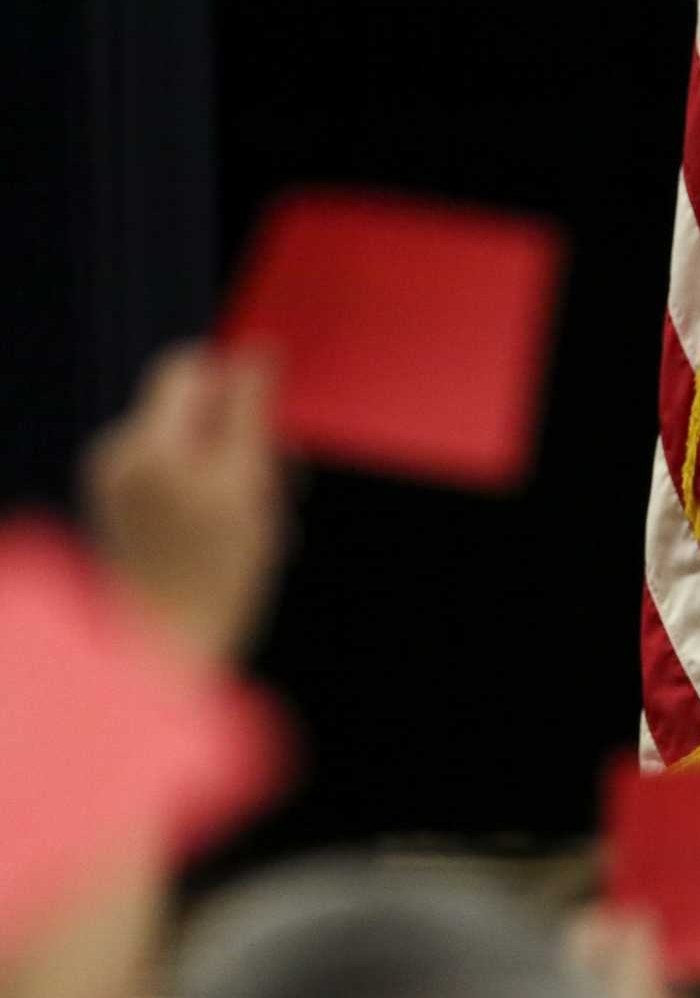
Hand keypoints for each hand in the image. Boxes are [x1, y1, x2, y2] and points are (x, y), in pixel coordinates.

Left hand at [84, 345, 284, 663]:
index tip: (276, 431)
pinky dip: (212, 494)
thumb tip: (260, 348)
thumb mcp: (248, 486)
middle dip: (246, 438)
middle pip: (193, 408)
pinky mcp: (121, 509)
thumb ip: (252, 412)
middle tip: (287, 487)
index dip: (239, 386)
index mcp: (146, 443)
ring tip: (265, 521)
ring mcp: (115, 483)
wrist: (166, 649)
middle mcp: (118, 454)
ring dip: (237, 471)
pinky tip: (237, 535)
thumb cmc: (216, 577)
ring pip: (191, 444)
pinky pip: (175, 476)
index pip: (189, 368)